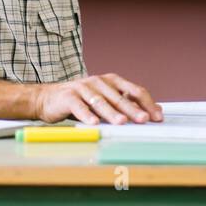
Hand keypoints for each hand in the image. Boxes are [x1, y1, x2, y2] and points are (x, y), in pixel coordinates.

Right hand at [32, 73, 162, 124]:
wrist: (48, 98)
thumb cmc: (81, 100)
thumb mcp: (106, 100)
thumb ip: (128, 104)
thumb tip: (156, 110)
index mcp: (112, 81)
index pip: (134, 91)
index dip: (147, 103)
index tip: (157, 117)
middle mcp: (99, 82)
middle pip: (119, 97)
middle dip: (133, 109)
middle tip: (143, 119)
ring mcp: (83, 88)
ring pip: (100, 101)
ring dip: (111, 113)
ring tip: (121, 122)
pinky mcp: (68, 96)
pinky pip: (79, 106)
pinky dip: (86, 115)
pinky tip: (93, 123)